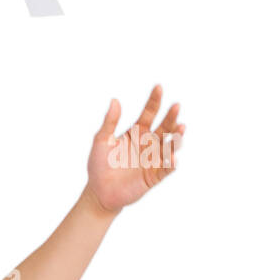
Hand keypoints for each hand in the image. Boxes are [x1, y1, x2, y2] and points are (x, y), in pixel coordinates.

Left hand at [85, 85, 185, 212]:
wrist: (99, 192)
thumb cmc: (99, 165)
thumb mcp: (101, 141)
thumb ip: (109, 122)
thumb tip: (115, 100)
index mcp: (137, 132)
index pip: (149, 112)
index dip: (154, 100)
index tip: (159, 87)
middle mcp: (149, 142)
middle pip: (164, 126)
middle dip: (170, 116)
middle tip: (176, 106)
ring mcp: (154, 158)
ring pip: (169, 145)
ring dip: (176, 137)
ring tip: (180, 127)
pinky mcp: (155, 175)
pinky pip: (166, 168)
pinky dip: (170, 162)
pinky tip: (172, 157)